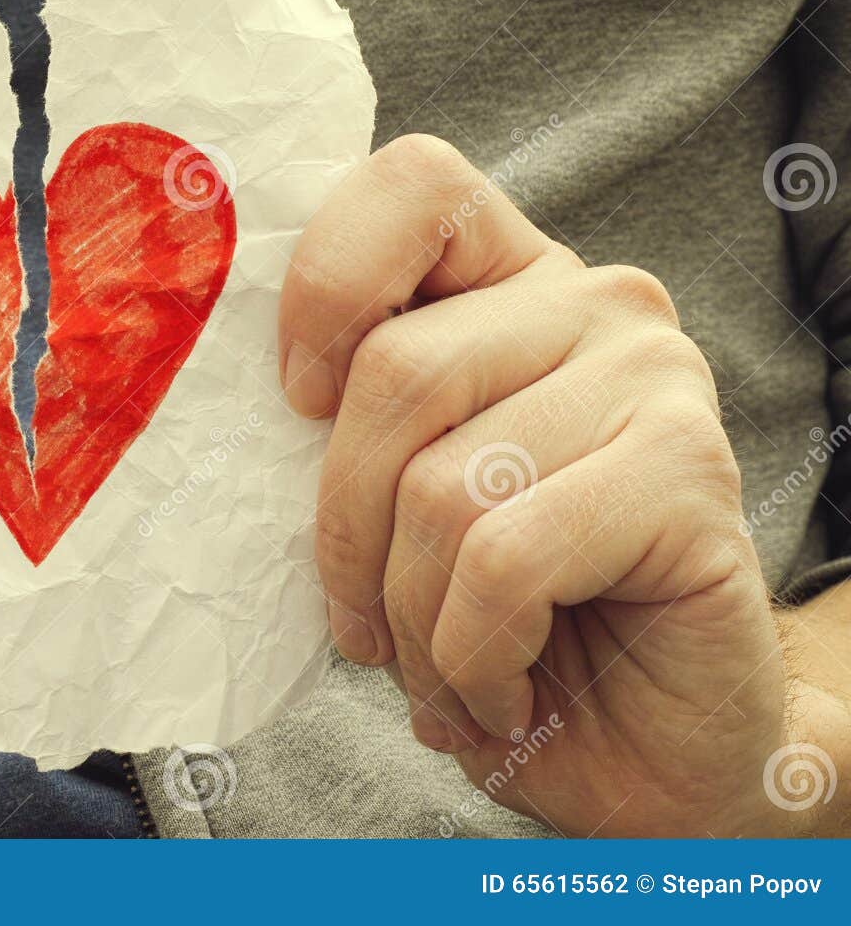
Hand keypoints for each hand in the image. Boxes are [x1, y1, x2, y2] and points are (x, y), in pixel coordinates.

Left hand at [279, 135, 799, 836]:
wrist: (642, 742)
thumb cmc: (496, 615)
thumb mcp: (394, 496)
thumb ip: (345, 422)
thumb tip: (232, 407)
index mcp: (508, 279)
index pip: (412, 183)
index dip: (327, 286)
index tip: (298, 405)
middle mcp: (594, 300)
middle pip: (396, 371)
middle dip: (345, 532)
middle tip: (362, 629)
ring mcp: (654, 375)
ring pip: (444, 483)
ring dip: (411, 618)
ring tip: (438, 672)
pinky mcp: (694, 469)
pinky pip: (507, 557)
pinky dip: (472, 653)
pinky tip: (501, 690)